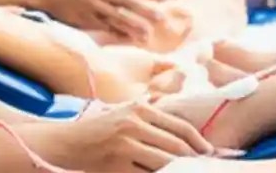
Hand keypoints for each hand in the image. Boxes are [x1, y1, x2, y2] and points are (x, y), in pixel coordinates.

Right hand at [23, 100, 215, 171]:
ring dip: (180, 170)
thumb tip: (176, 116)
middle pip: (177, 146)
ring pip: (164, 162)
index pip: (180, 127)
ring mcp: (126, 145)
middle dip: (194, 159)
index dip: (199, 142)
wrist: (66, 143)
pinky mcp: (117, 165)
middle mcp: (135, 123)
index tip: (210, 152)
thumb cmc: (98, 129)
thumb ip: (148, 111)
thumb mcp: (123, 111)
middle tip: (206, 166)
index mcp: (141, 109)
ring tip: (189, 172)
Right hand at [36, 0, 169, 42]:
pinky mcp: (83, 18)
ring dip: (134, 26)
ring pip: (117, 16)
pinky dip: (117, 33)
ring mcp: (91, 4)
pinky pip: (104, 26)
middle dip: (146, 9)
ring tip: (147, 35)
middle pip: (128, 0)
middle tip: (162, 18)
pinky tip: (128, 39)